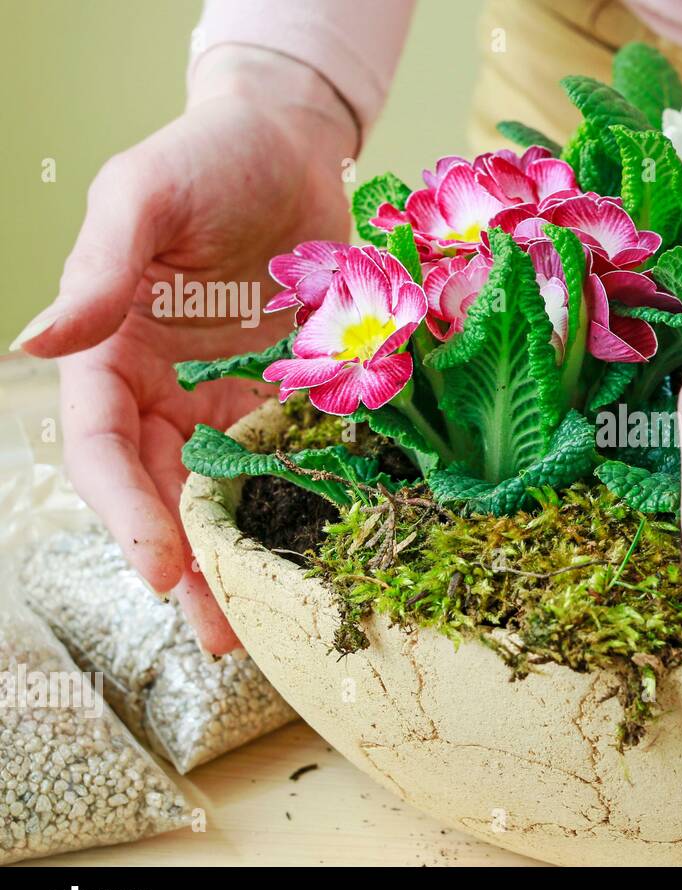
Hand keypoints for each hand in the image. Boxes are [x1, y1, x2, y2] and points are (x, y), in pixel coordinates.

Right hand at [14, 47, 354, 652]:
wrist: (291, 142)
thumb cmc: (206, 155)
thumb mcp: (142, 198)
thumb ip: (100, 272)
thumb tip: (31, 346)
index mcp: (113, 353)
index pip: (105, 447)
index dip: (126, 511)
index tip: (160, 570)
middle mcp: (166, 386)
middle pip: (168, 490)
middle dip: (192, 563)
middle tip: (223, 634)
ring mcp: (231, 394)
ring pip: (230, 490)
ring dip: (245, 554)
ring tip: (272, 622)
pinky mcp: (293, 391)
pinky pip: (294, 457)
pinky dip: (304, 505)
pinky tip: (330, 551)